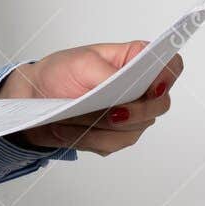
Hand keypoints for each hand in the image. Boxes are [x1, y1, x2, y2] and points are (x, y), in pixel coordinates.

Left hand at [0, 41, 183, 155]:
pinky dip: (89, 138)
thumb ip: (108, 74)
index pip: (169, 65)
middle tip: (112, 112)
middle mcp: (140, 90)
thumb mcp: (82, 63)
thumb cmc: (61, 72)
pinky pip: (112, 144)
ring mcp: (131, 116)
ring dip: (101, 125)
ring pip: (135, 129)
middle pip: (159, 105)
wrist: (35, 98)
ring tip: (72, 116)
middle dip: (134, 111)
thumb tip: (126, 87)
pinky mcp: (115, 137)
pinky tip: (67, 127)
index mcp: (135, 61)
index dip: (168, 75)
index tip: (153, 86)